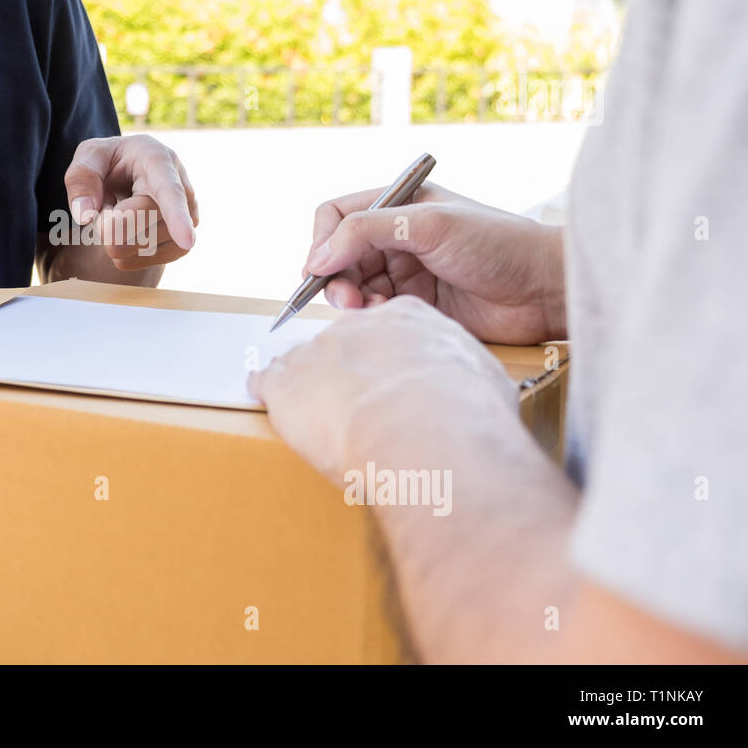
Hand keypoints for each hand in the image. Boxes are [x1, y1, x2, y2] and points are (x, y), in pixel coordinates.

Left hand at [63, 134, 198, 270]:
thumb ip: (80, 179)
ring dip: (118, 238)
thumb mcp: (89, 155)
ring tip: (119, 212)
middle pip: (142, 225)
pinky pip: (150, 260)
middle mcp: (182, 188)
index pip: (169, 192)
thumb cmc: (111, 161)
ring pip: (145, 247)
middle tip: (104, 203)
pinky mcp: (182, 242)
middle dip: (108, 223)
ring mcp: (188, 218)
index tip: (186, 240)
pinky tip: (124, 236)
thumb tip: (85, 215)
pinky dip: (128, 255)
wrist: (132, 170)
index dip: (177, 217)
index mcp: (158, 160)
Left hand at [247, 296, 516, 480]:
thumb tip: (471, 390)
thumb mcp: (480, 377)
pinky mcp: (286, 381)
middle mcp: (359, 324)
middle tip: (360, 405)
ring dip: (309, 384)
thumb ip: (463, 372)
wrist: (425, 432)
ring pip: (303, 358)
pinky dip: (269, 392)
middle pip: (343, 341)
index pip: (386, 324)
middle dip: (348, 370)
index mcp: (407, 315)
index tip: (391, 378)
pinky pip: (267, 380)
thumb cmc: (463, 412)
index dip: (387, 355)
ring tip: (321, 414)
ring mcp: (319, 349)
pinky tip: (274, 404)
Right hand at [305, 183, 565, 344]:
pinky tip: (386, 316)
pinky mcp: (416, 305)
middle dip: (335, 277)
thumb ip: (368, 231)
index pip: (336, 215)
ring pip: (353, 285)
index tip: (319, 268)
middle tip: (347, 299)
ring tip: (365, 309)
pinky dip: (370, 315)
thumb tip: (317, 258)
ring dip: (351, 298)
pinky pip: (374, 310)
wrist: (545, 289)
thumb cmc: (498, 244)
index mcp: (398, 204)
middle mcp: (397, 236)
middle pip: (339, 255)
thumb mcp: (429, 224)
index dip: (322, 241)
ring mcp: (406, 272)